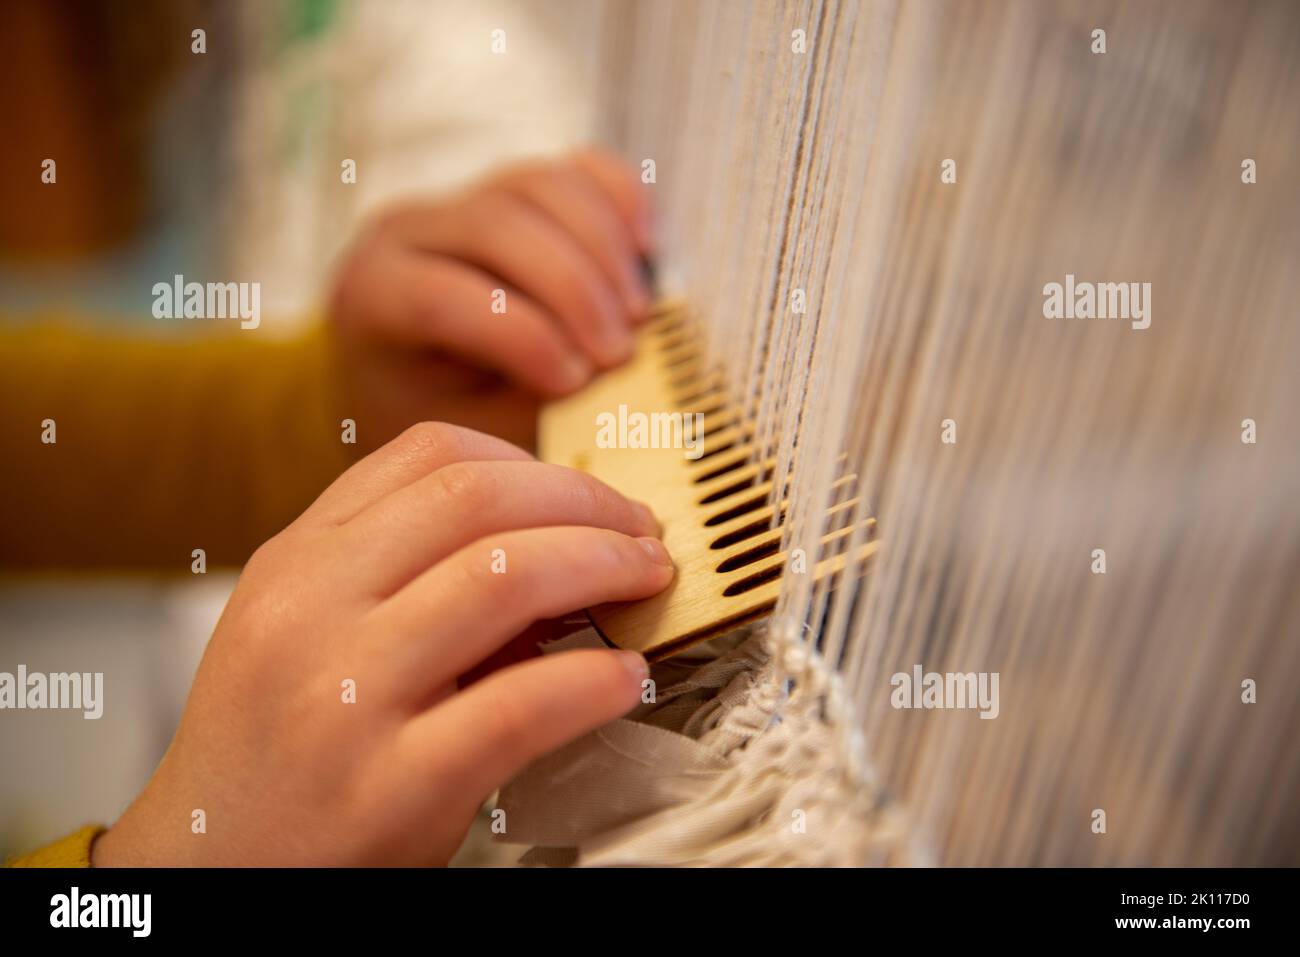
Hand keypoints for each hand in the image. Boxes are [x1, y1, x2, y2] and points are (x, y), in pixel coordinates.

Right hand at [92, 422, 671, 865]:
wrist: (211, 869)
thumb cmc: (277, 746)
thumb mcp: (308, 630)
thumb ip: (401, 571)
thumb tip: (553, 540)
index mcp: (297, 561)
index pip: (430, 454)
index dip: (533, 462)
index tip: (585, 494)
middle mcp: (311, 611)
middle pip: (477, 498)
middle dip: (587, 504)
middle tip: (642, 535)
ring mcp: (344, 696)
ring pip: (504, 578)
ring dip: (604, 567)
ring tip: (648, 584)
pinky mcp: (388, 786)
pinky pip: (519, 707)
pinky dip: (593, 682)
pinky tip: (626, 678)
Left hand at [328, 149, 653, 451]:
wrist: (414, 376)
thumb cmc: (444, 412)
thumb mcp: (470, 428)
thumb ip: (531, 402)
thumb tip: (612, 380)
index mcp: (375, 297)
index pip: (440, 297)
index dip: (519, 336)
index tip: (574, 383)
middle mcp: (407, 232)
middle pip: (497, 226)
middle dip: (573, 290)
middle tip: (619, 353)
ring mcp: (463, 198)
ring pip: (540, 186)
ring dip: (604, 248)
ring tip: (636, 315)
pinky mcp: (515, 188)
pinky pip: (574, 170)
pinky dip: (619, 198)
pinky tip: (646, 250)